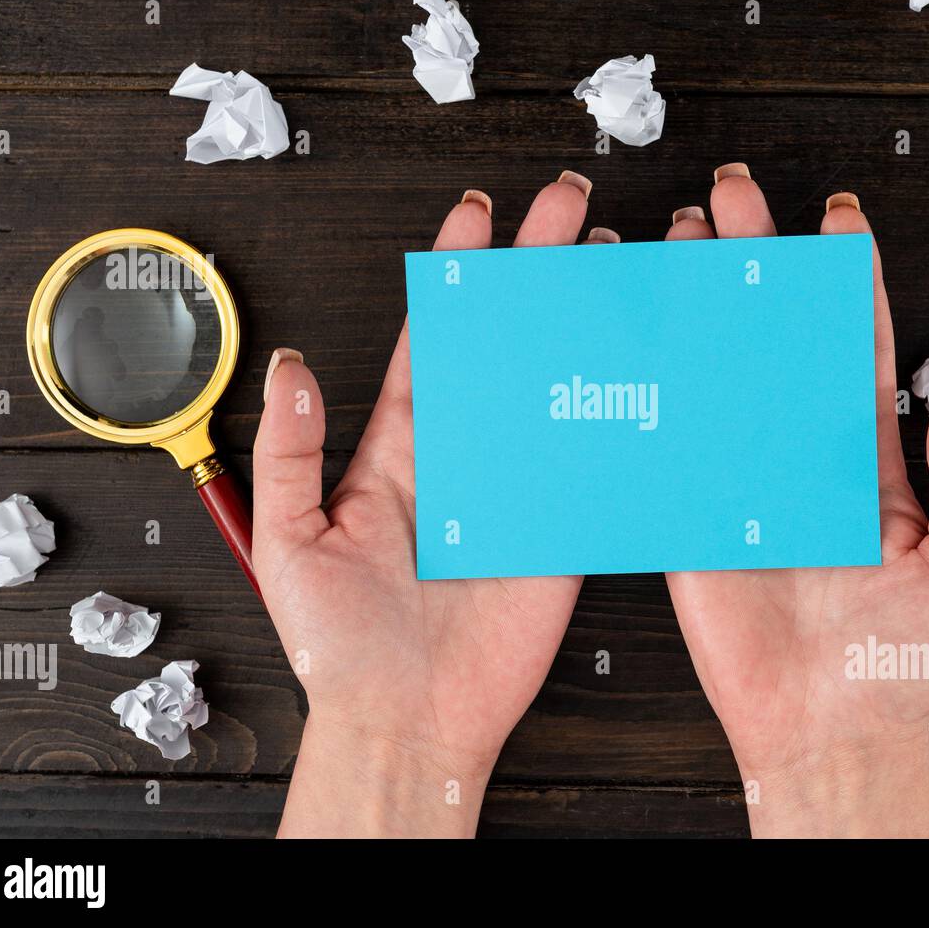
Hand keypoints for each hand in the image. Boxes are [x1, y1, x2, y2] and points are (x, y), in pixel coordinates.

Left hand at [252, 172, 608, 836]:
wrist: (404, 720)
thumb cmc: (341, 644)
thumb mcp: (288, 540)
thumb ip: (293, 449)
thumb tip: (293, 368)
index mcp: (399, 448)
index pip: (433, 339)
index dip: (456, 275)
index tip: (476, 219)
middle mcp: (463, 455)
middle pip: (505, 343)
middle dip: (535, 269)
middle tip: (566, 208)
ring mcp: (516, 487)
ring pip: (554, 385)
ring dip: (583, 324)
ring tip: (612, 264)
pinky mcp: (557, 528)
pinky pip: (588, 460)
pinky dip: (615, 412)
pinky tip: (639, 363)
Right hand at [664, 166, 928, 836]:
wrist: (828, 727)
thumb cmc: (899, 656)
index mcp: (863, 459)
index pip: (856, 348)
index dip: (847, 281)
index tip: (838, 218)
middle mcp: (798, 455)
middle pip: (777, 338)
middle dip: (758, 261)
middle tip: (738, 196)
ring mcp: (741, 476)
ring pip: (720, 371)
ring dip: (702, 302)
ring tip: (685, 236)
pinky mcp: (694, 509)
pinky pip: (676, 437)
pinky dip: (658, 382)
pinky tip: (642, 325)